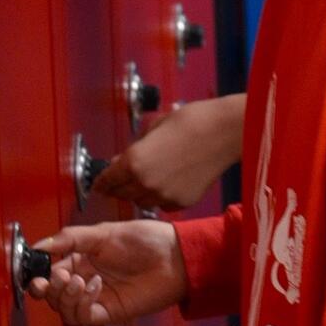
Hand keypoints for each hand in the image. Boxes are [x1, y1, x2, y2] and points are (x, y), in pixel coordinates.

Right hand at [28, 220, 186, 325]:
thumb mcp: (104, 233)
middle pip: (53, 295)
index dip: (39, 275)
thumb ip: (71, 239)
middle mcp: (86, 280)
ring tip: (78, 281)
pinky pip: (83, 316)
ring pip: (64, 308)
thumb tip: (39, 246)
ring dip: (65, 296)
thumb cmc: (146, 240)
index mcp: (82, 260)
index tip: (34, 273)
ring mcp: (97, 298)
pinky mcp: (108, 312)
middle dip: (49, 288)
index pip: (50, 273)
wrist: (174, 256)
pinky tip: (93, 285)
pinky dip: (81, 303)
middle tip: (57, 278)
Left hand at [93, 95, 244, 210]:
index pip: (107, 179)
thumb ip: (134, 148)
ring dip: (138, 193)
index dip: (101, 181)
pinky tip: (166, 183)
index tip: (99, 182)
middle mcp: (145, 182)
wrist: (226, 131)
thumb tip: (119, 161)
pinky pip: (162, 204)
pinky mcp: (182, 202)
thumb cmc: (192, 120)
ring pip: (140, 202)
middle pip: (121, 193)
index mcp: (134, 161)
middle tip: (119, 181)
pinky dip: (160, 197)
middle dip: (118, 187)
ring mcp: (164, 195)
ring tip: (145, 180)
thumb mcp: (155, 127)